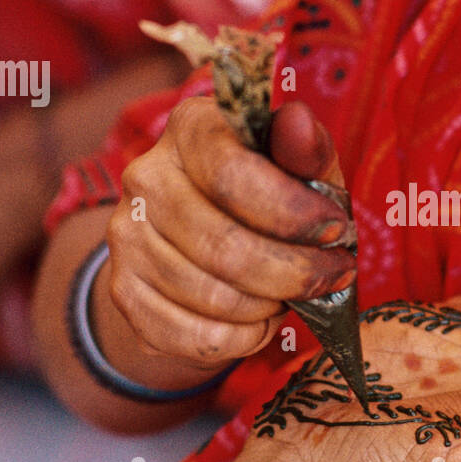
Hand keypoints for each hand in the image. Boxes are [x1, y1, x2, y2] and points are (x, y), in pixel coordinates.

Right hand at [106, 96, 354, 369]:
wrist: (207, 244)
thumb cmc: (271, 197)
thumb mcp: (300, 167)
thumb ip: (307, 149)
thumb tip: (300, 123)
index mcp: (189, 128)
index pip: (232, 176)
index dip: (293, 212)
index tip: (336, 229)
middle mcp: (146, 177)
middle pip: (224, 246)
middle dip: (296, 272)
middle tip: (333, 275)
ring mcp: (126, 237)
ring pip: (213, 297)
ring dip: (271, 306)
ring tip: (293, 294)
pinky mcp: (125, 292)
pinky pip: (195, 336)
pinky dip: (243, 337)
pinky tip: (260, 320)